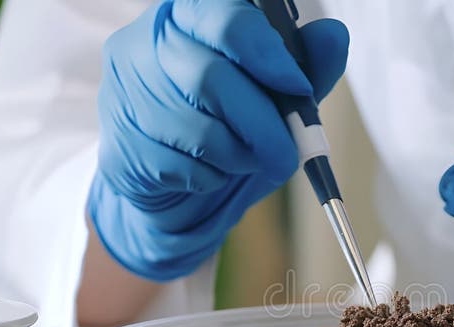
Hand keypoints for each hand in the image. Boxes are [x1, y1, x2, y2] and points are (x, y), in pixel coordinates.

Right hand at [89, 0, 347, 280]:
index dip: (267, 53)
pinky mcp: (120, 143)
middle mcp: (148, 41)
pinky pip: (182, 168)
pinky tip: (212, 173)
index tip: (298, 88)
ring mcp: (126, 91)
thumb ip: (306, 66)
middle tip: (289, 151)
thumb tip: (333, 37)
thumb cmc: (231, 124)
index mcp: (190, 14)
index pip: (225, 16)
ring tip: (249, 160)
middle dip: (264, 124)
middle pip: (212, 78)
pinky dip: (213, 179)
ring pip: (200, 130)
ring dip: (241, 156)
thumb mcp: (277, 94)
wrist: (178, 183)